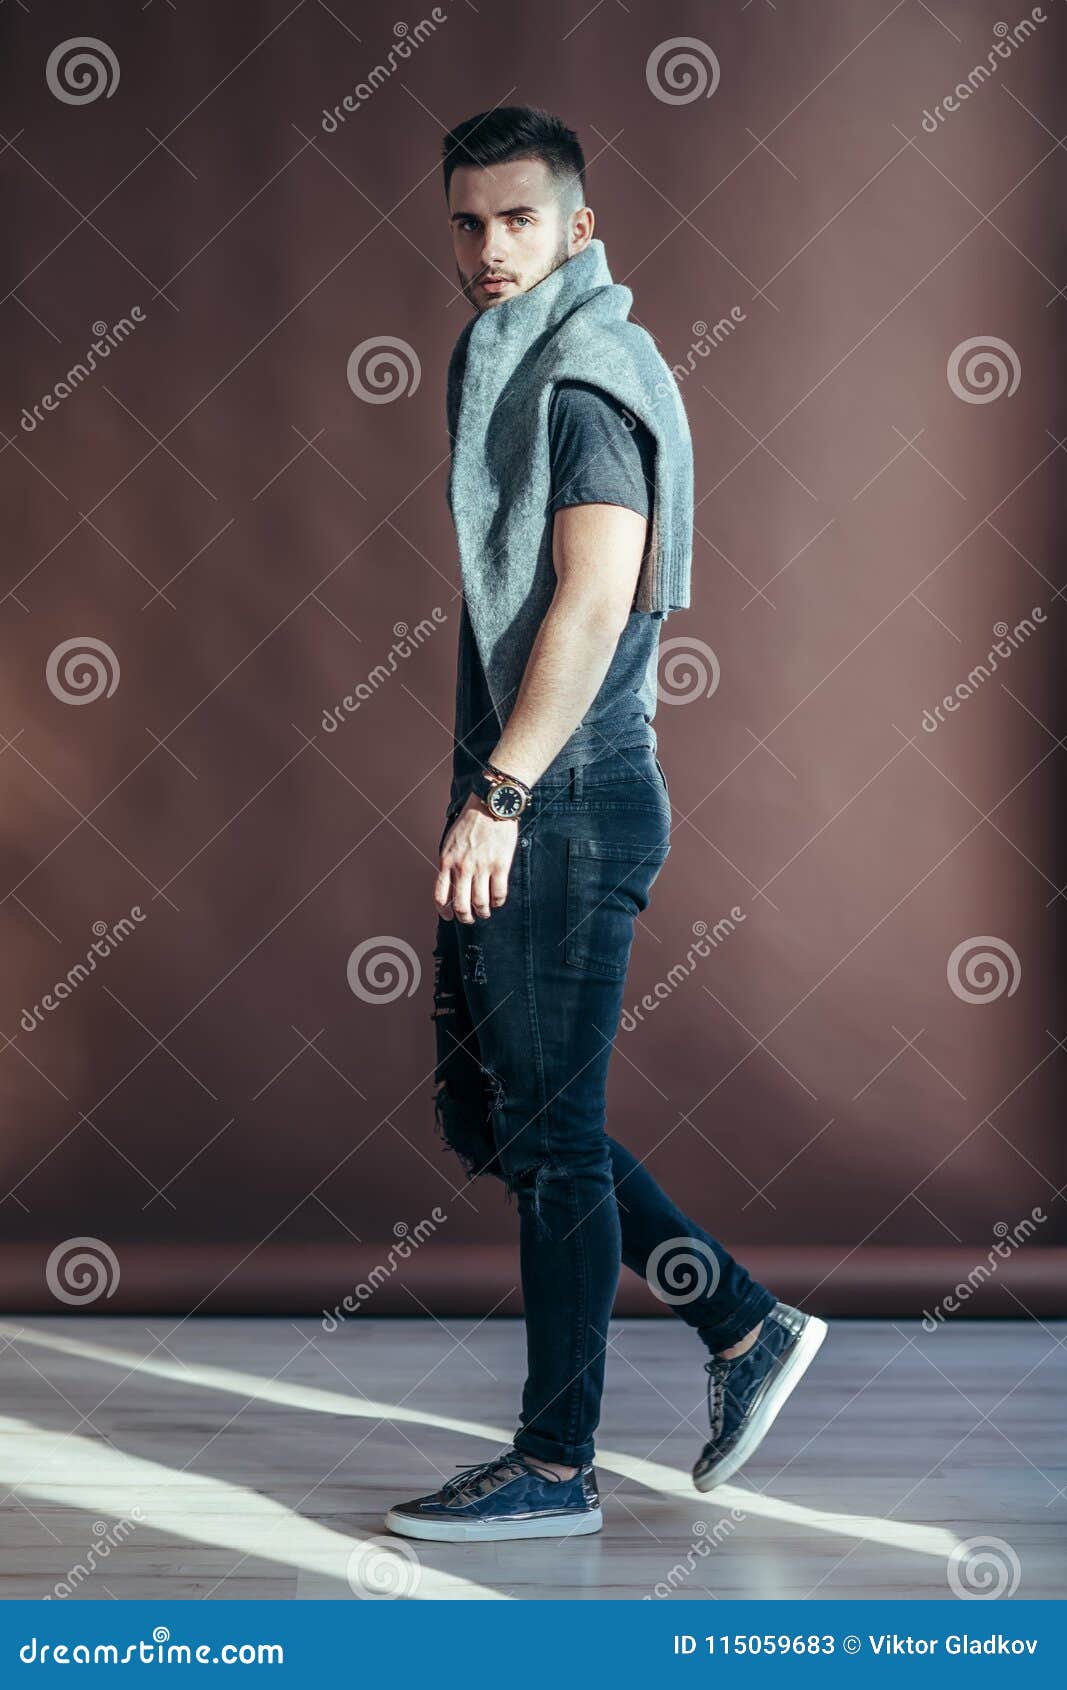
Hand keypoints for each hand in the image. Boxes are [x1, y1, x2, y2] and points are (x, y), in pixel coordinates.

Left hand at [435, 793, 517, 921]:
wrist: (490, 804)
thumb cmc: (470, 821)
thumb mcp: (450, 841)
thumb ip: (449, 862)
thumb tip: (452, 884)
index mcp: (446, 861)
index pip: (440, 895)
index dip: (444, 912)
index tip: (449, 917)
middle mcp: (462, 867)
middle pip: (461, 905)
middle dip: (466, 918)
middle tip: (471, 919)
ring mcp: (482, 867)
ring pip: (481, 903)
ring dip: (484, 912)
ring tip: (486, 912)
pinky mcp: (500, 865)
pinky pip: (499, 893)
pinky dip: (498, 902)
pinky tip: (498, 900)